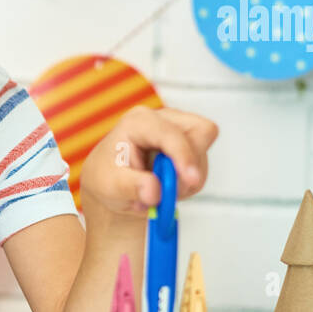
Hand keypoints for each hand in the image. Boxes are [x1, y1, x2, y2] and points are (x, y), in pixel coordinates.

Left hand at [80, 106, 218, 217]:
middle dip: (190, 164)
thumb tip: (154, 192)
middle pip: (200, 131)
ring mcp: (179, 130)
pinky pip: (202, 164)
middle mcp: (163, 119)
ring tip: (161, 188)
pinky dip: (189, 181)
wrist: (114, 182)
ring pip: (203, 151)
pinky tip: (168, 184)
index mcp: (138, 122)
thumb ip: (132, 187)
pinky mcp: (189, 144)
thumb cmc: (108, 177)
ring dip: (188, 178)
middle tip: (170, 190)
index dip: (184, 155)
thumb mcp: (110, 186)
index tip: (191, 179)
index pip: (170, 133)